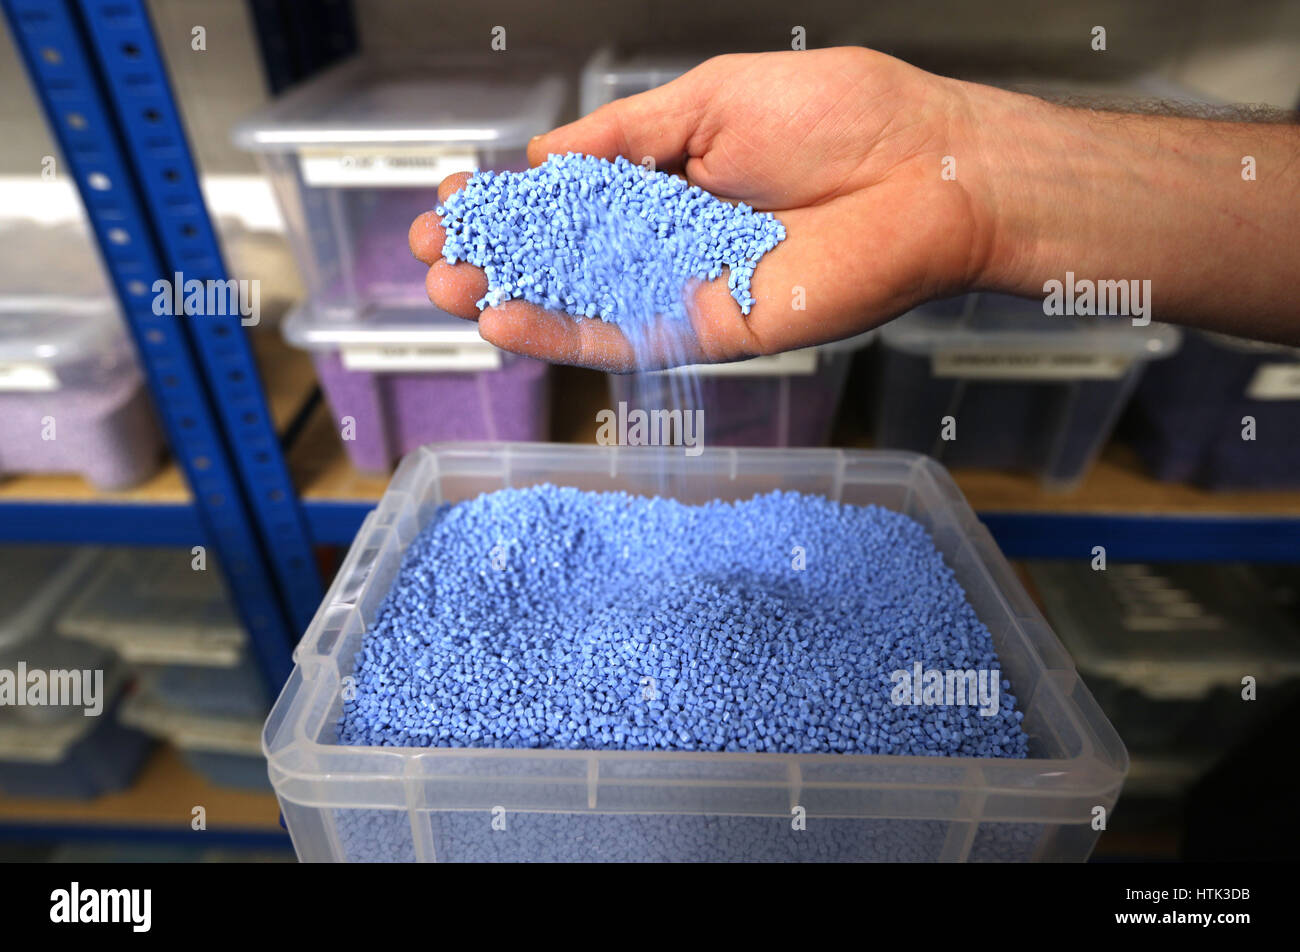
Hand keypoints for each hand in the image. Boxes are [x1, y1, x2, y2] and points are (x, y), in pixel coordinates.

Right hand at [408, 47, 994, 369]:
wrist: (924, 171)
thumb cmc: (839, 117)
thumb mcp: (709, 100)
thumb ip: (624, 137)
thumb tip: (546, 157)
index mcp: (673, 177)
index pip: (572, 197)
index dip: (512, 203)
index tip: (456, 201)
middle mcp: (673, 238)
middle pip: (566, 257)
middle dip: (498, 256)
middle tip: (434, 256)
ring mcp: (688, 287)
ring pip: (584, 303)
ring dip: (514, 299)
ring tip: (448, 292)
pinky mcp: (710, 330)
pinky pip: (627, 336)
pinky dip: (565, 334)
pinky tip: (508, 321)